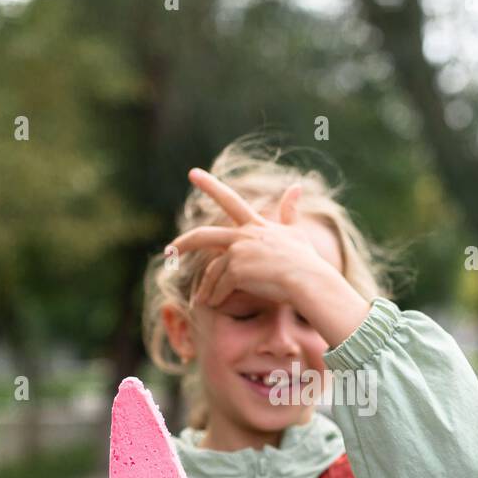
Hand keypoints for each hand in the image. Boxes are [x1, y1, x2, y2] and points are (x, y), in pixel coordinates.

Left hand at [167, 168, 337, 310]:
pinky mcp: (237, 271)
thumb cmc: (306, 262)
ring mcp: (239, 252)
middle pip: (203, 236)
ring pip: (212, 271)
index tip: (192, 172)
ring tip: (203, 300)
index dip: (210, 185)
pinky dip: (216, 297)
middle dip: (182, 243)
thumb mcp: (297, 233)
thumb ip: (290, 211)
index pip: (229, 199)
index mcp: (256, 225)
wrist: (309, 281)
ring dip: (206, 287)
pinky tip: (214, 305)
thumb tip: (297, 185)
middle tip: (168, 251)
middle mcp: (244, 235)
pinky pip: (219, 287)